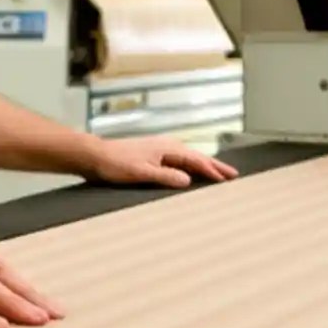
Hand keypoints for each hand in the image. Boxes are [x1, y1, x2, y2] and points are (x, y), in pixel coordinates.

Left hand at [87, 136, 237, 188]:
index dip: (213, 170)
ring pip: (189, 160)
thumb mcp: (141, 172)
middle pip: (197, 158)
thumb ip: (165, 176)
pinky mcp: (152, 157)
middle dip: (215, 167)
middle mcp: (166, 147)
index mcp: (167, 148)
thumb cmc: (115, 163)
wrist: (95, 156)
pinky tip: (191, 175)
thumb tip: (188, 181)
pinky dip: (190, 168)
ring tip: (218, 175)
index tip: (228, 180)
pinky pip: (178, 162)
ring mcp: (160, 151)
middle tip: (233, 176)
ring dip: (204, 168)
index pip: (197, 160)